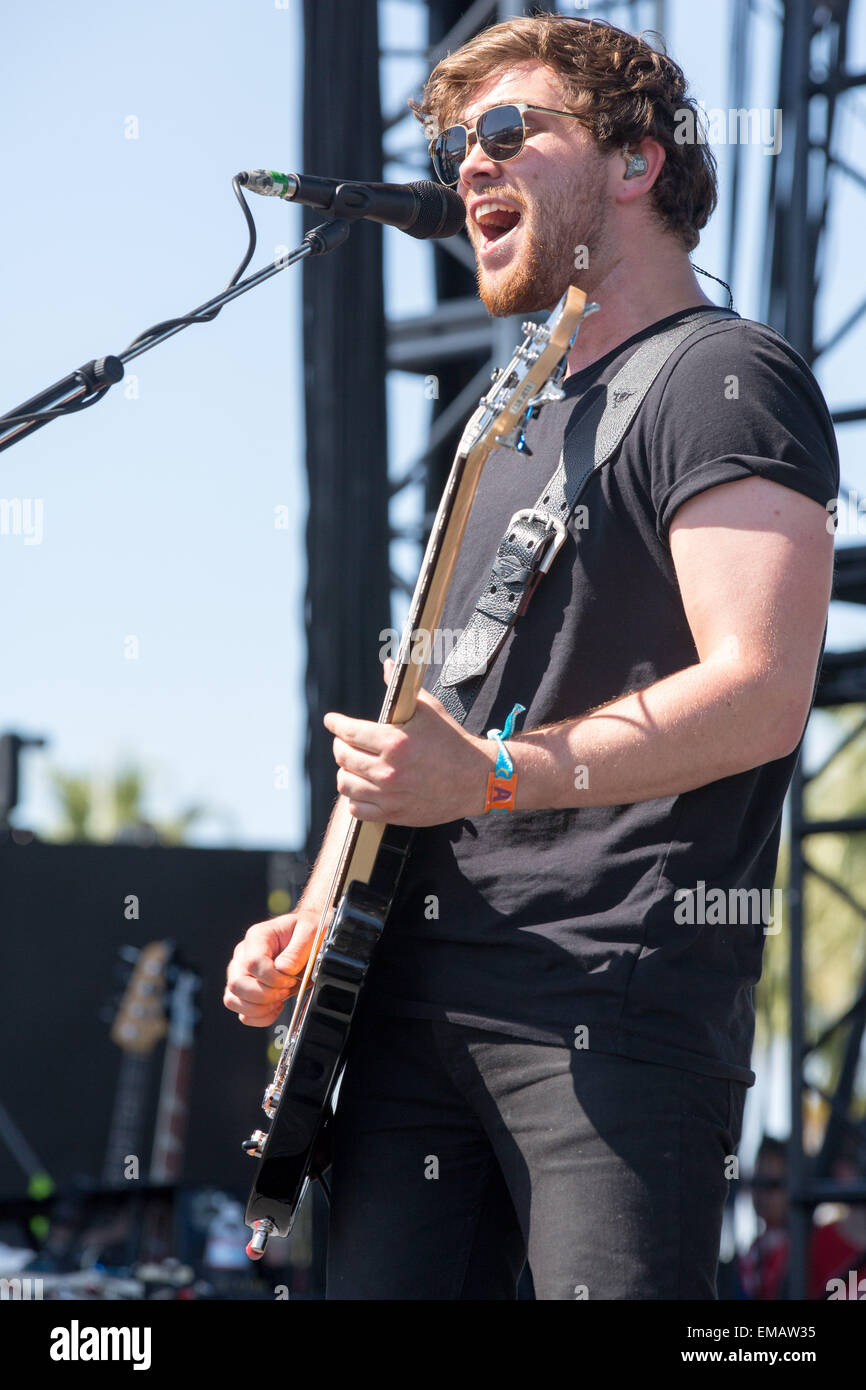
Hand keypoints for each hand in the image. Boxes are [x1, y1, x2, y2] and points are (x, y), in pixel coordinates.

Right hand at [223, 906, 324, 1026]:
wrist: (310, 937)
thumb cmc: (308, 931)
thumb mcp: (310, 932)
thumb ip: (297, 950)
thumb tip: (283, 969)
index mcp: (258, 937)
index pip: (252, 963)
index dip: (272, 978)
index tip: (291, 979)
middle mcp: (243, 955)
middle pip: (236, 983)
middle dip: (264, 995)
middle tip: (285, 992)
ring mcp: (242, 974)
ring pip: (233, 1000)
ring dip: (258, 1008)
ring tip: (279, 1001)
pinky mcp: (246, 991)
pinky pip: (242, 1013)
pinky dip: (259, 1017)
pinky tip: (276, 1007)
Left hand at [322, 658, 495, 825]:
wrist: (477, 778)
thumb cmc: (452, 741)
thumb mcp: (429, 710)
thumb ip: (402, 690)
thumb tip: (387, 666)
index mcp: (395, 742)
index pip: (349, 731)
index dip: (335, 724)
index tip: (331, 721)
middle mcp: (389, 770)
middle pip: (343, 756)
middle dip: (339, 744)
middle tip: (344, 740)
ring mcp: (390, 795)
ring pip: (345, 783)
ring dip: (345, 771)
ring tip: (352, 764)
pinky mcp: (395, 814)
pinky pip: (357, 809)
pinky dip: (355, 797)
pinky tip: (362, 787)